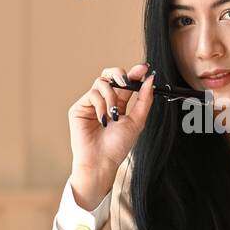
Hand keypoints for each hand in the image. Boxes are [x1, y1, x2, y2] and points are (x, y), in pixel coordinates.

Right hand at [68, 62, 153, 207]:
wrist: (101, 161)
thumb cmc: (118, 146)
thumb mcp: (137, 121)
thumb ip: (144, 99)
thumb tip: (150, 79)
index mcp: (119, 104)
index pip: (126, 83)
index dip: (135, 74)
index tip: (144, 68)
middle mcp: (104, 101)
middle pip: (110, 75)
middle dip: (120, 74)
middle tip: (126, 81)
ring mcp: (91, 104)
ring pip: (102, 82)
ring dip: (111, 97)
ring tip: (113, 115)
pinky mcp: (79, 107)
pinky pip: (92, 94)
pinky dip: (101, 105)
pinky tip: (103, 120)